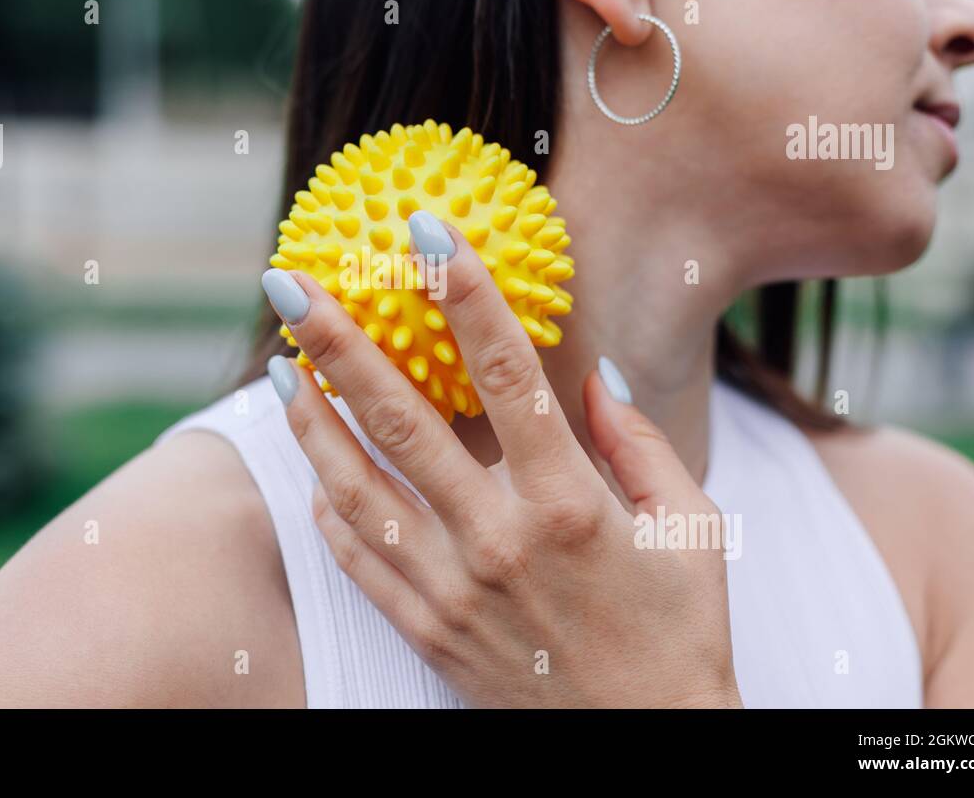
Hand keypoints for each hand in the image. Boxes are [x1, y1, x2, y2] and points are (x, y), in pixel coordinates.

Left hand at [260, 210, 741, 707]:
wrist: (647, 752)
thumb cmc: (683, 633)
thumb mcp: (694, 528)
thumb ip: (639, 442)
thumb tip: (594, 373)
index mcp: (570, 503)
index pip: (506, 373)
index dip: (462, 290)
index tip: (423, 228)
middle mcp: (499, 540)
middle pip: (401, 420)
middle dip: (338, 340)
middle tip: (290, 282)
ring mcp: (454, 591)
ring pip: (357, 489)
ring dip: (311, 422)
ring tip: (279, 365)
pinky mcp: (428, 632)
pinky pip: (360, 561)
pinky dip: (329, 509)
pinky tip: (311, 468)